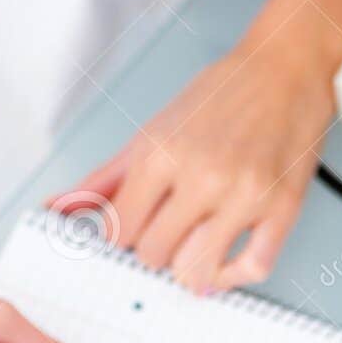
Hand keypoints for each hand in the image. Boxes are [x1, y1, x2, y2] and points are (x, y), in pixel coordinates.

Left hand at [50, 22, 337, 292]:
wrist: (284, 67)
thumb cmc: (222, 94)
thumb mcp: (152, 130)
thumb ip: (105, 178)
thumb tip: (57, 210)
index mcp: (161, 155)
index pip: (118, 230)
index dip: (122, 234)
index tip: (133, 228)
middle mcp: (202, 177)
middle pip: (153, 254)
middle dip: (156, 248)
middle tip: (168, 228)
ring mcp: (245, 195)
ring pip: (197, 270)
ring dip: (190, 267)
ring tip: (194, 245)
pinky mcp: (283, 207)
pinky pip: (253, 268)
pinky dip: (233, 275)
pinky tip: (226, 260)